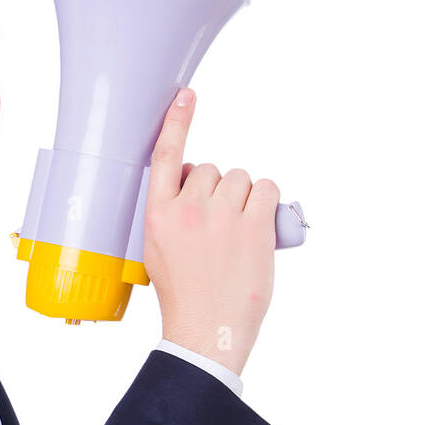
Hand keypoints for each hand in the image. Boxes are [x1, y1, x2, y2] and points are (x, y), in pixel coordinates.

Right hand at [141, 87, 277, 377]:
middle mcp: (187, 210)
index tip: (185, 96)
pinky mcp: (253, 226)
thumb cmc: (184, 295)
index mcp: (157, 216)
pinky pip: (266, 188)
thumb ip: (170, 214)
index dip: (177, 122)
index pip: (166, 157)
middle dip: (218, 189)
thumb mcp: (157, 251)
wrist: (206, 328)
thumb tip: (197, 186)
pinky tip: (259, 222)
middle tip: (218, 225)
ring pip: (240, 178)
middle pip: (211, 169)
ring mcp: (221, 216)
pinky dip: (266, 200)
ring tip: (237, 230)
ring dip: (243, 196)